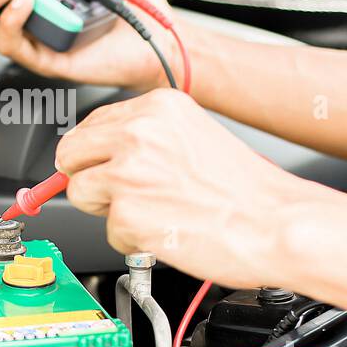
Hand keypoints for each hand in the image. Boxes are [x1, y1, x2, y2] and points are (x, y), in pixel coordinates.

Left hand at [55, 89, 336, 288]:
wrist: (277, 224)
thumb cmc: (246, 190)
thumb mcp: (193, 135)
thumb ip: (146, 137)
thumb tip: (102, 151)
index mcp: (156, 106)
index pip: (90, 124)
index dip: (94, 153)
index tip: (103, 166)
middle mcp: (138, 132)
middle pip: (70, 154)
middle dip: (87, 178)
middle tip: (121, 195)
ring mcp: (129, 172)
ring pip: (80, 193)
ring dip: (109, 211)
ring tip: (153, 213)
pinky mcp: (127, 213)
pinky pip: (107, 230)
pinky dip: (130, 239)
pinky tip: (165, 232)